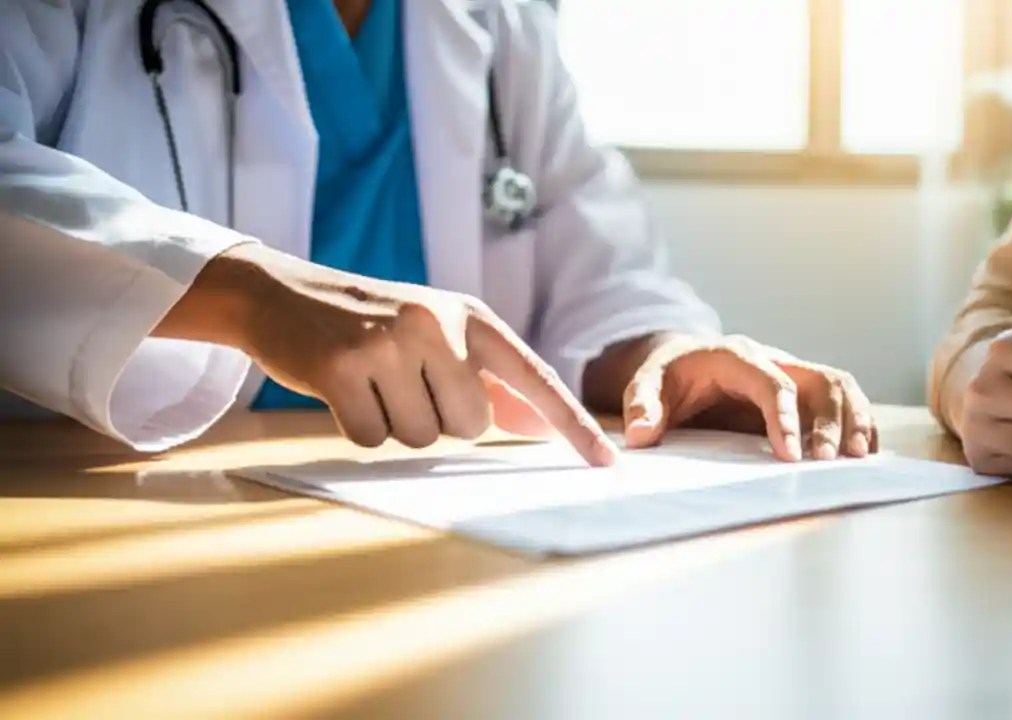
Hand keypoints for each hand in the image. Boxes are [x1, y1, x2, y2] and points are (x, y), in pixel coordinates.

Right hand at [158, 244, 615, 464]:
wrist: (282, 292)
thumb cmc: (373, 321)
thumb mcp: (438, 335)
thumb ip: (487, 379)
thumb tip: (535, 427)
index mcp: (471, 316)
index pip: (535, 377)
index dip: (571, 424)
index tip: (605, 461)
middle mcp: (438, 324)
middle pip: (470, 427)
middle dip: (440, 422)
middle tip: (403, 384)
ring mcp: (389, 344)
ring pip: (421, 438)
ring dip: (396, 423)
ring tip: (372, 381)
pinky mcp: (342, 369)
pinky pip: (374, 440)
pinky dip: (358, 427)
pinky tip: (344, 389)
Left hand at [619, 334, 875, 461]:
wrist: (682, 361)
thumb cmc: (668, 375)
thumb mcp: (645, 383)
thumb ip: (642, 405)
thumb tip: (641, 435)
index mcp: (738, 356)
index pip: (772, 383)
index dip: (784, 417)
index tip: (790, 455)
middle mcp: (774, 361)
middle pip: (820, 380)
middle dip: (830, 420)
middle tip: (826, 461)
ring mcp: (792, 375)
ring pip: (839, 387)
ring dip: (853, 420)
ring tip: (858, 458)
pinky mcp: (802, 394)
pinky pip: (840, 401)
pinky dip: (856, 423)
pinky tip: (863, 452)